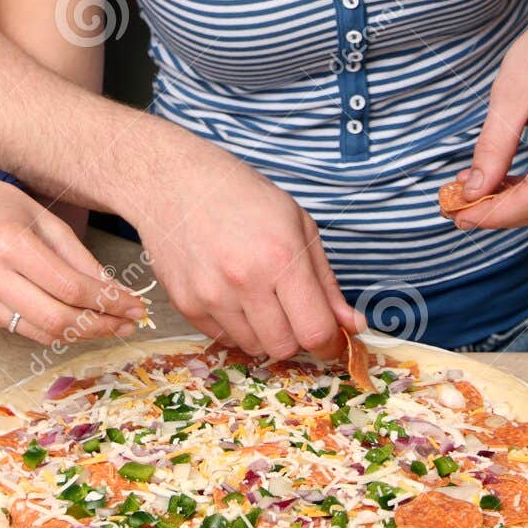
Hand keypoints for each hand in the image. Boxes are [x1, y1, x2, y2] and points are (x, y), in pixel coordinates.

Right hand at [0, 170, 148, 343]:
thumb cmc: (5, 208)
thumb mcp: (47, 221)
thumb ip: (80, 259)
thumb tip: (115, 293)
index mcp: (10, 242)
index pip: (70, 287)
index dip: (108, 302)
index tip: (136, 307)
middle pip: (56, 318)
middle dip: (100, 326)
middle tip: (129, 323)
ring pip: (41, 332)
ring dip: (82, 334)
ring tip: (111, 326)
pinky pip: (24, 329)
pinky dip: (56, 330)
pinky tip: (78, 321)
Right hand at [127, 136, 361, 360]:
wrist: (176, 180)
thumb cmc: (242, 195)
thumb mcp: (298, 225)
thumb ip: (326, 283)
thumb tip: (352, 326)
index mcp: (280, 255)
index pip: (315, 330)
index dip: (330, 344)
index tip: (331, 342)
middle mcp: (244, 280)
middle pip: (283, 347)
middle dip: (295, 335)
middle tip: (291, 309)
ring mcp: (210, 295)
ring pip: (253, 348)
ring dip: (263, 331)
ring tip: (257, 292)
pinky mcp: (185, 304)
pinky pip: (222, 338)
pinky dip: (234, 325)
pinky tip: (231, 291)